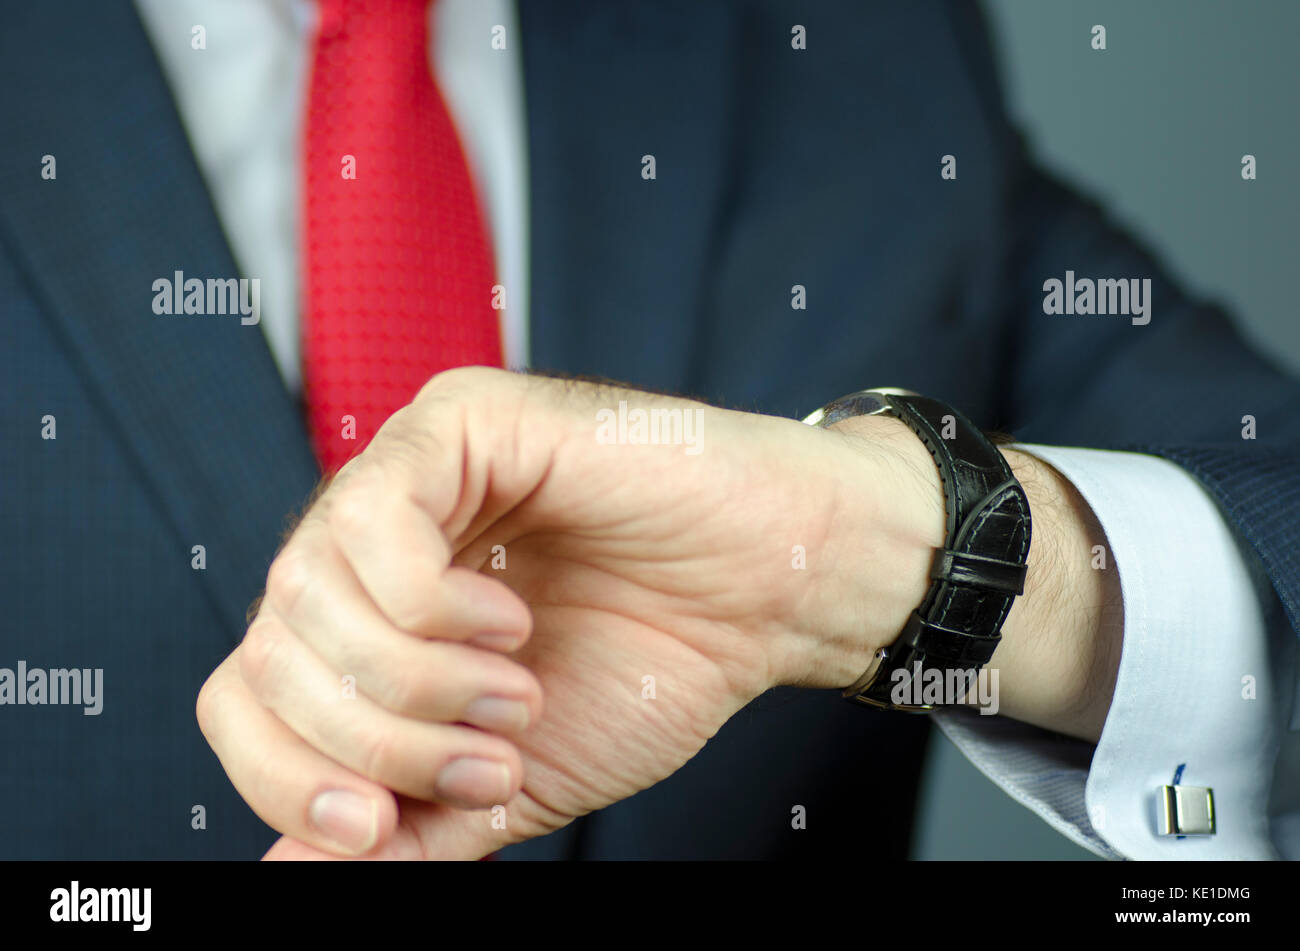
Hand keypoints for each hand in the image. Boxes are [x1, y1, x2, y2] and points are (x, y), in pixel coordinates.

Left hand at [198, 367, 1121, 858]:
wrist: (770, 594)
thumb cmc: (656, 665)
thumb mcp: (512, 778)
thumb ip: (406, 824)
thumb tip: (291, 866)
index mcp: (372, 621)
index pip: (248, 694)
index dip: (285, 775)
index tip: (375, 827)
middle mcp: (370, 544)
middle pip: (272, 651)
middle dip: (375, 741)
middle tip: (488, 759)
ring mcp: (410, 474)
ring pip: (307, 588)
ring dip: (414, 680)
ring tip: (516, 692)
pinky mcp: (461, 421)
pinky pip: (373, 514)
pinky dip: (429, 602)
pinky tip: (509, 618)